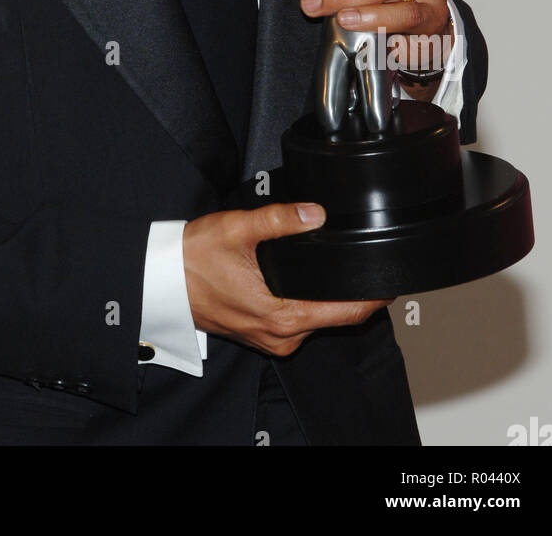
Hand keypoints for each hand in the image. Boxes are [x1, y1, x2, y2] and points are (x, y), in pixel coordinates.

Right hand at [182, 203, 391, 355]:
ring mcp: (269, 340)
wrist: (160, 280)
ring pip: (315, 322)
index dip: (374, 299)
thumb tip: (316, 212)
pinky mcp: (258, 335)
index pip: (347, 314)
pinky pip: (296, 324)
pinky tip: (303, 283)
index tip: (392, 284)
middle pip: (335, 319)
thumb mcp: (239, 228)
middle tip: (366, 266)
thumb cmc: (192, 259)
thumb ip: (281, 219)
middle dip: (353, 295)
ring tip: (338, 270)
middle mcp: (280, 336)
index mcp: (282, 316)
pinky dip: (306, 305)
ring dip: (329, 300)